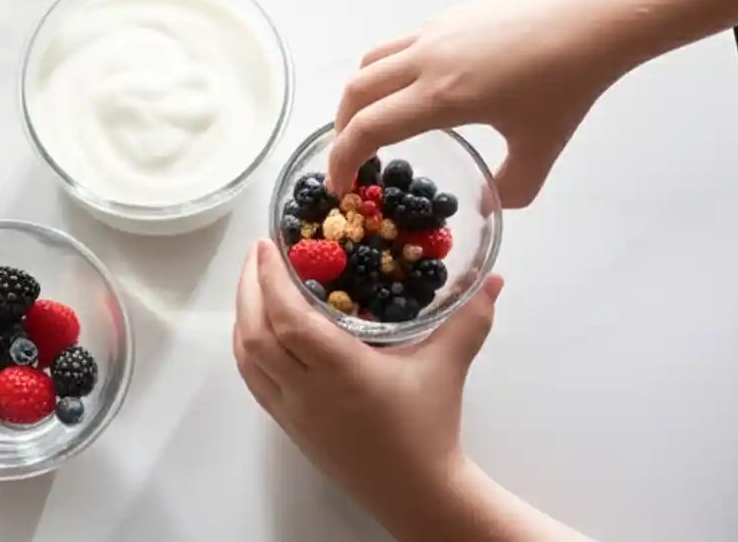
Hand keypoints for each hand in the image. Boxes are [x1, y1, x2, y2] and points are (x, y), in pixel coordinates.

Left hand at [232, 240, 503, 529]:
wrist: (417, 491)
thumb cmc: (430, 427)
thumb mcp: (448, 366)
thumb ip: (470, 319)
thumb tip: (494, 280)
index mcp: (342, 370)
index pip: (288, 320)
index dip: (269, 280)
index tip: (265, 246)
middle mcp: (307, 390)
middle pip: (257, 334)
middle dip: (249, 288)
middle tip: (256, 254)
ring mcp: (292, 411)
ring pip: (247, 358)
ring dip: (244, 316)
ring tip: (253, 284)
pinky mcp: (288, 425)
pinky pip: (254, 380)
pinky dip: (248, 347)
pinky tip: (258, 328)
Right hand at [327, 0, 632, 206]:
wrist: (593, 16)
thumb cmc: (568, 83)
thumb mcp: (542, 149)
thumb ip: (512, 187)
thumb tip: (489, 203)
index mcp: (441, 97)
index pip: (368, 128)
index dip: (343, 160)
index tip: (341, 185)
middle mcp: (426, 61)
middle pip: (355, 92)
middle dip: (341, 128)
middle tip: (350, 157)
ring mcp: (434, 32)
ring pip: (371, 63)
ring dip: (359, 96)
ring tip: (372, 120)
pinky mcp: (449, 16)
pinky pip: (398, 46)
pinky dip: (387, 73)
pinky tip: (417, 89)